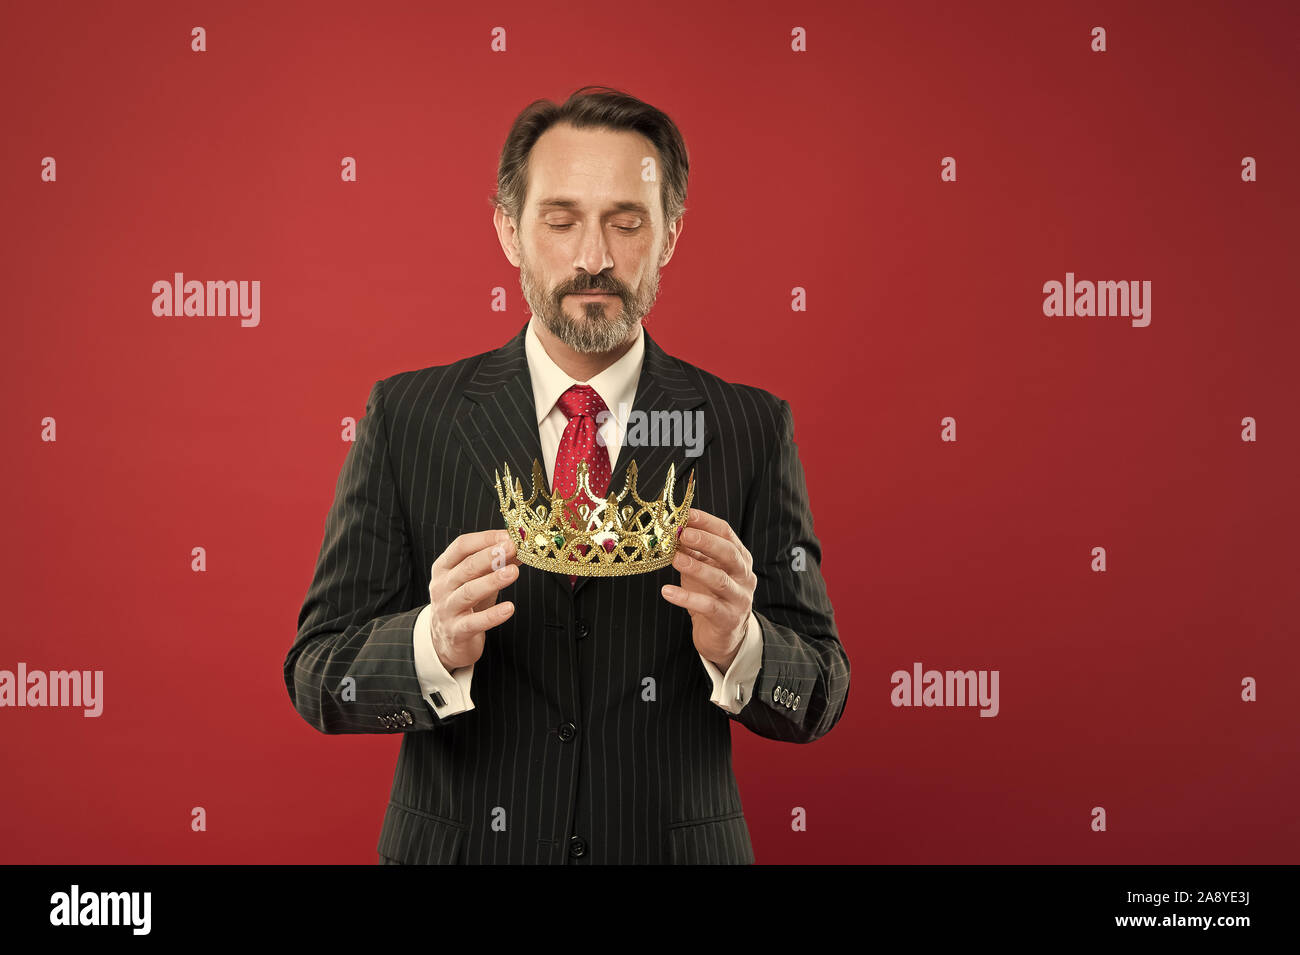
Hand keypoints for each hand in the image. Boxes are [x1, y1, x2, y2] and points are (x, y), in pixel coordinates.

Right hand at [428, 529, 519, 670]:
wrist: (446, 641)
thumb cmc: (464, 604)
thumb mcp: (476, 580)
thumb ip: (495, 564)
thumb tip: (520, 548)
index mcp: (443, 568)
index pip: (461, 546)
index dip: (485, 539)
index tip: (508, 536)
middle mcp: (441, 586)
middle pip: (466, 567)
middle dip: (490, 556)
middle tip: (512, 548)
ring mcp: (446, 609)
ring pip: (469, 592)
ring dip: (492, 581)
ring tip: (513, 572)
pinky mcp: (456, 631)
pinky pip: (475, 622)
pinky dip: (493, 615)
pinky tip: (509, 608)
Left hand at [660, 508, 756, 670]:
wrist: (723, 636)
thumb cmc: (711, 596)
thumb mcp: (703, 569)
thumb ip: (692, 551)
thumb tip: (671, 530)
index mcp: (739, 558)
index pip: (726, 533)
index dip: (706, 522)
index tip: (686, 513)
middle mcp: (744, 576)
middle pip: (729, 553)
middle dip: (705, 541)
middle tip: (682, 533)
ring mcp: (739, 598)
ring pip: (720, 579)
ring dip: (696, 567)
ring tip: (674, 559)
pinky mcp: (729, 619)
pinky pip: (708, 606)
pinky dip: (687, 598)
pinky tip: (667, 591)